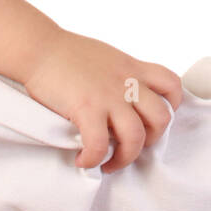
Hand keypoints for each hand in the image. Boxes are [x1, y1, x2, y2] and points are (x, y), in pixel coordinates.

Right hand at [23, 31, 183, 172]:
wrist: (39, 47)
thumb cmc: (65, 53)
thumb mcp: (106, 57)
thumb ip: (119, 75)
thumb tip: (121, 96)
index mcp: (132, 67)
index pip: (172, 84)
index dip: (172, 106)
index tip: (154, 118)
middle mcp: (126, 82)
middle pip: (161, 118)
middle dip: (151, 139)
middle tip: (130, 145)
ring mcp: (108, 96)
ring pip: (136, 136)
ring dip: (125, 157)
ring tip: (110, 163)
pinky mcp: (86, 108)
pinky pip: (99, 144)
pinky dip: (93, 159)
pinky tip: (83, 160)